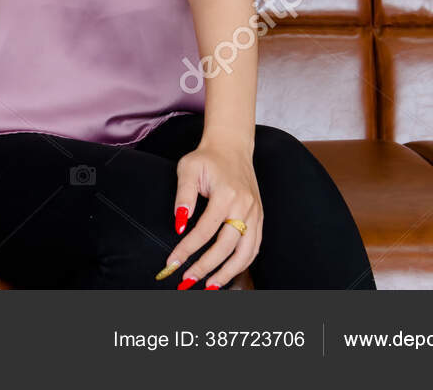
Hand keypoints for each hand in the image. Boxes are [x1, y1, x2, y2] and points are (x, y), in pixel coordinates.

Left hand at [158, 141, 261, 288]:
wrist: (232, 147)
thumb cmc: (207, 158)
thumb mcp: (188, 169)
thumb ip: (184, 196)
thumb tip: (180, 223)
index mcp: (227, 195)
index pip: (205, 230)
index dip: (188, 248)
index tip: (173, 261)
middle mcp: (245, 207)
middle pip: (227, 246)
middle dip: (206, 266)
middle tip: (188, 279)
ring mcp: (255, 214)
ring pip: (245, 252)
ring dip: (228, 272)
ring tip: (210, 285)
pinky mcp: (259, 218)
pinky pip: (254, 247)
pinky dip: (242, 263)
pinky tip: (228, 273)